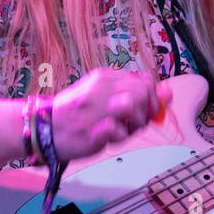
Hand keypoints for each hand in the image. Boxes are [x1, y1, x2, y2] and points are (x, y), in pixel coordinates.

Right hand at [50, 68, 172, 160]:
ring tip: (120, 130)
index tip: (141, 112)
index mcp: (104, 77)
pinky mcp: (92, 129)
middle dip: (145, 111)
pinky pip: (118, 129)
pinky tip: (106, 137)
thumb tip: (168, 92)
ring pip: (133, 105)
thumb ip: (136, 94)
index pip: (145, 81)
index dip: (150, 100)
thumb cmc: (77, 115)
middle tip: (130, 124)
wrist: (44, 130)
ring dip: (133, 123)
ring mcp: (96, 108)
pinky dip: (118, 137)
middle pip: (143, 92)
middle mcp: (101, 87)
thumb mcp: (106, 97)